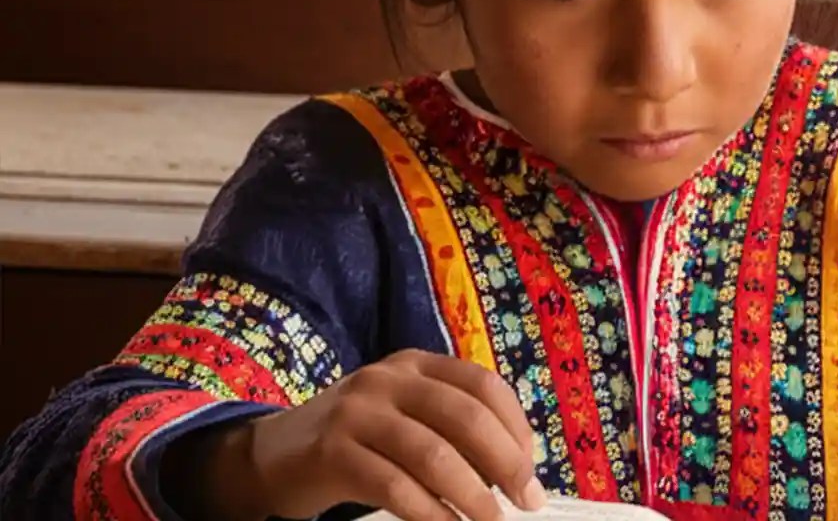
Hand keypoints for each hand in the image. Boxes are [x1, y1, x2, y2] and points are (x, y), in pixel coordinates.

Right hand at [190, 349, 546, 520]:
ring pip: (433, 453)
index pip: (483, 385)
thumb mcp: (405, 416)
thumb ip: (452, 428)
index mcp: (415, 364)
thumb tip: (518, 469)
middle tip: (527, 499)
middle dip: (505, 461)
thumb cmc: (358, 440)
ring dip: (473, 494)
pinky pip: (394, 485)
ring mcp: (357, 412)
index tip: (532, 469)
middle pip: (464, 415)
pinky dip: (430, 512)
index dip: (516, 427)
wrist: (273, 455)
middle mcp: (388, 378)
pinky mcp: (332, 452)